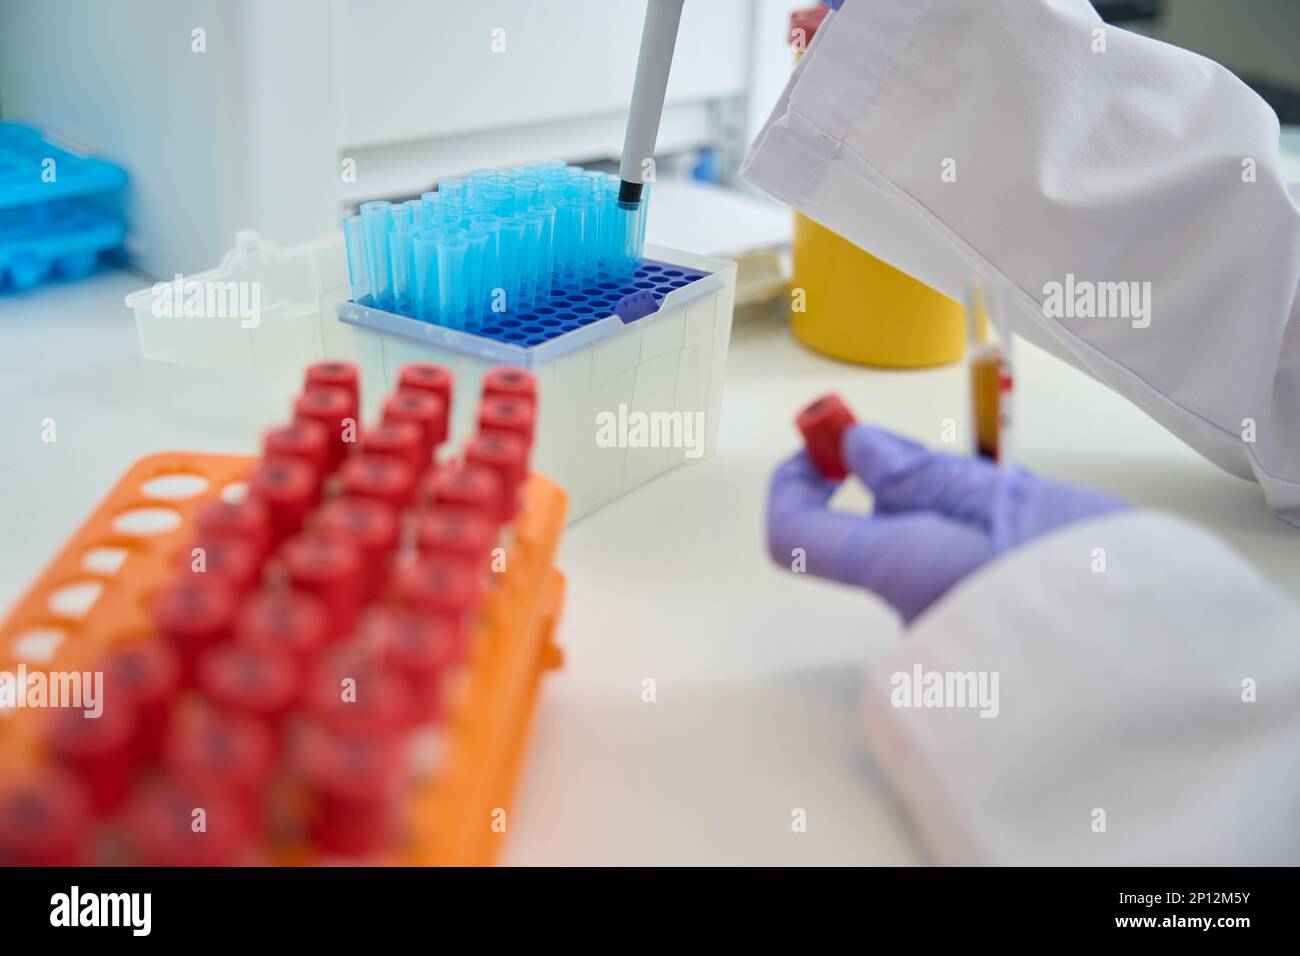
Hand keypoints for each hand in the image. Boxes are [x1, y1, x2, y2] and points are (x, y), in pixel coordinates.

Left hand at [767, 424, 1127, 622]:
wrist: (1166, 663)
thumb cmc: (1092, 572)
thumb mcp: (1008, 498)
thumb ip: (925, 473)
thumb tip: (857, 448)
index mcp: (898, 567)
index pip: (793, 536)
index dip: (793, 483)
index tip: (829, 446)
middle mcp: (903, 609)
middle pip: (860, 538)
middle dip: (891, 489)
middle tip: (950, 459)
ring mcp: (937, 635)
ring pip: (910, 556)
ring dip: (941, 517)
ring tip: (1018, 508)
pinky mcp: (975, 645)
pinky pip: (947, 582)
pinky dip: (967, 548)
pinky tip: (1027, 541)